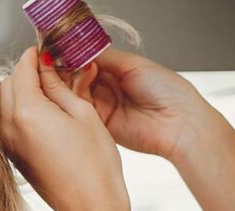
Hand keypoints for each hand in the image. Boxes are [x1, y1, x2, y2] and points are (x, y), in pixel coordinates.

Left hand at [0, 47, 129, 210]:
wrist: (89, 205)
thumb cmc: (93, 162)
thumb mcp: (82, 113)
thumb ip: (58, 87)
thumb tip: (46, 68)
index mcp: (26, 112)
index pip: (21, 70)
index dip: (34, 56)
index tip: (46, 51)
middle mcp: (9, 128)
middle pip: (9, 85)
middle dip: (27, 73)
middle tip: (53, 69)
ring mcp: (8, 144)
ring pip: (7, 105)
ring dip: (25, 93)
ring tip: (54, 92)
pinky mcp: (13, 156)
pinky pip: (11, 124)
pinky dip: (23, 112)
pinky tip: (48, 115)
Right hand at [70, 48, 215, 161]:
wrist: (176, 122)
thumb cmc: (166, 90)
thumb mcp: (134, 64)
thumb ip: (105, 57)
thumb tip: (80, 51)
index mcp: (118, 72)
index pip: (88, 62)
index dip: (79, 56)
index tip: (72, 51)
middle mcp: (107, 89)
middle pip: (78, 77)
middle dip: (74, 68)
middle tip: (76, 63)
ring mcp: (101, 106)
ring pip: (74, 92)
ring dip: (76, 80)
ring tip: (87, 74)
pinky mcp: (97, 123)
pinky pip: (78, 109)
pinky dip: (76, 97)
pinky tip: (83, 87)